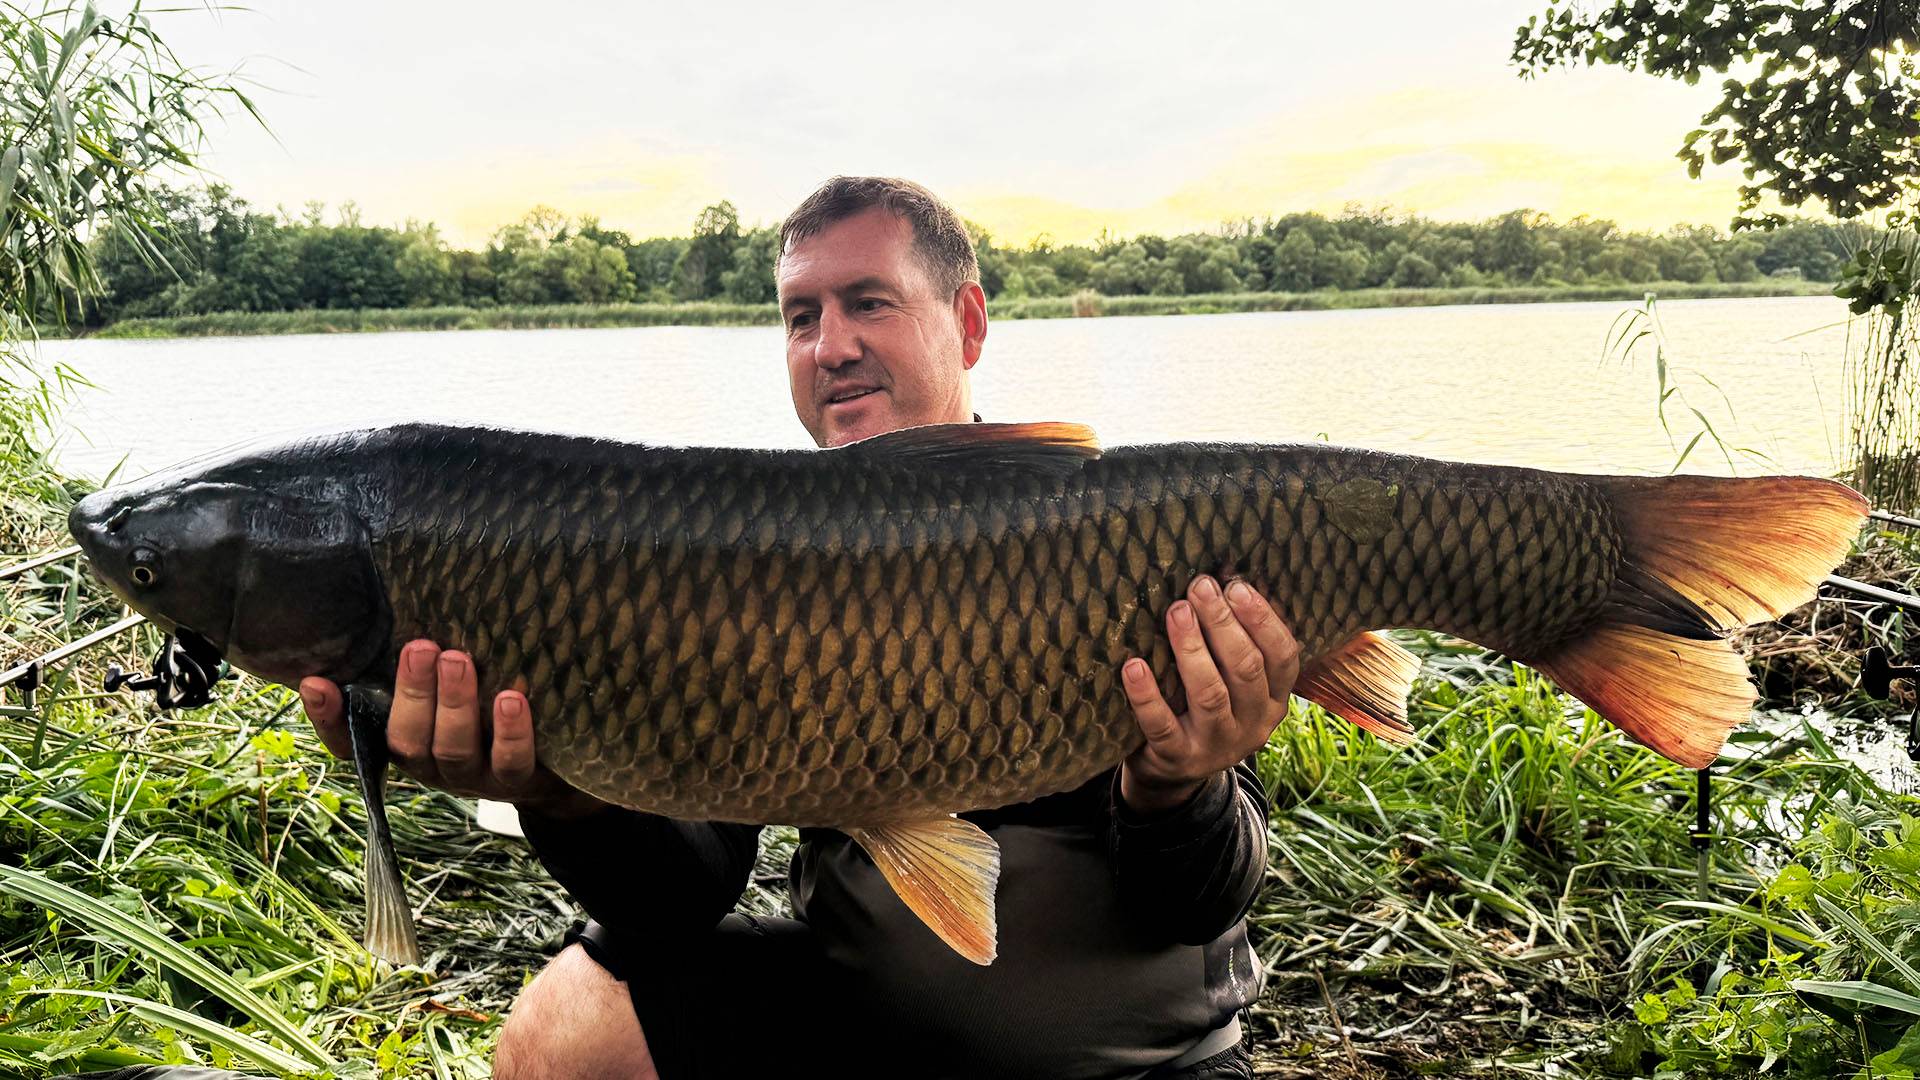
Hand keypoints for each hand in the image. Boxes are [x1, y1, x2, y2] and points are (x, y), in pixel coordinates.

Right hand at [299, 639, 606, 818]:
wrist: (557, 765)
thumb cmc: (491, 707)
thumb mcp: (452, 685)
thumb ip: (426, 658)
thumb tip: (412, 589)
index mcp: (404, 739)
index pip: (350, 739)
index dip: (328, 718)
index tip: (315, 681)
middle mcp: (430, 763)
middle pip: (405, 738)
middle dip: (411, 691)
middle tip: (420, 647)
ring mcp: (472, 776)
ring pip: (451, 749)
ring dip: (454, 704)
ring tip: (459, 661)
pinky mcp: (516, 781)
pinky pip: (510, 762)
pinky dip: (511, 732)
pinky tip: (512, 698)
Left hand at [1119, 576, 1299, 815]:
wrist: (1171, 773)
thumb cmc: (1201, 709)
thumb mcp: (1232, 684)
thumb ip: (1234, 645)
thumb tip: (1220, 579)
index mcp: (1273, 699)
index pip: (1283, 656)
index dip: (1262, 619)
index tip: (1236, 586)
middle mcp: (1253, 724)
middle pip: (1246, 668)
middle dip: (1223, 623)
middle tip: (1199, 587)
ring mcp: (1217, 745)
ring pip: (1210, 694)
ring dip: (1191, 649)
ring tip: (1176, 613)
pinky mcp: (1178, 758)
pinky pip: (1162, 725)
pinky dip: (1147, 695)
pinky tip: (1134, 666)